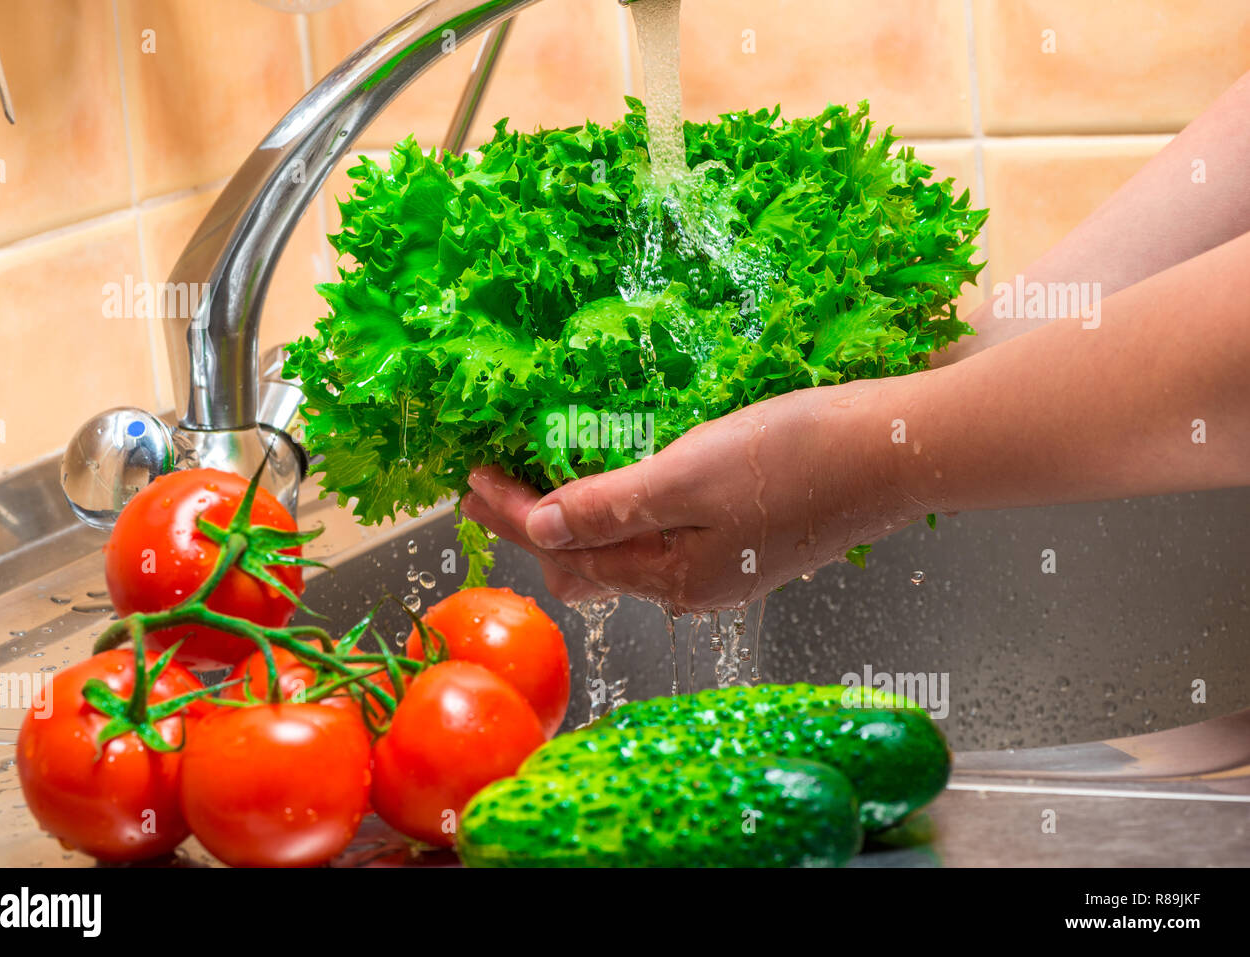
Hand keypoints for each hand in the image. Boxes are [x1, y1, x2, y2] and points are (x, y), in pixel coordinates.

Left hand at [460, 380, 929, 612]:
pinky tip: (616, 486)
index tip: (473, 477)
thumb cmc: (797, 457)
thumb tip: (536, 530)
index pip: (565, 550)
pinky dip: (620, 515)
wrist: (897, 452)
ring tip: (539, 483)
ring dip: (576, 520)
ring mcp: (719, 566)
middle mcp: (689, 584)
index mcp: (670, 576)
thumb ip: (610, 506)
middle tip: (492, 482)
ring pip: (622, 553)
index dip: (511, 516)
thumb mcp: (689, 476)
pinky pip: (657, 538)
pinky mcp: (743, 541)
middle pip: (588, 564)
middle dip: (534, 526)